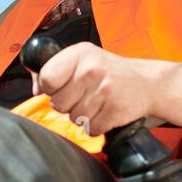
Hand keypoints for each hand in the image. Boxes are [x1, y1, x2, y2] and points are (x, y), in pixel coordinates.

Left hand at [33, 42, 155, 136]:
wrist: (147, 83)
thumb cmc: (110, 72)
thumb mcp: (84, 60)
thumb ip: (56, 69)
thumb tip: (35, 88)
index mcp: (80, 53)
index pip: (47, 78)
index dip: (50, 88)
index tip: (60, 87)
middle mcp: (92, 68)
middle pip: (58, 103)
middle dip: (68, 105)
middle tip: (84, 96)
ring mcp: (105, 89)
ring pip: (74, 118)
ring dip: (83, 116)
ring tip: (97, 103)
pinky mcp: (115, 109)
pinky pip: (91, 129)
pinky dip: (97, 125)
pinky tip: (106, 112)